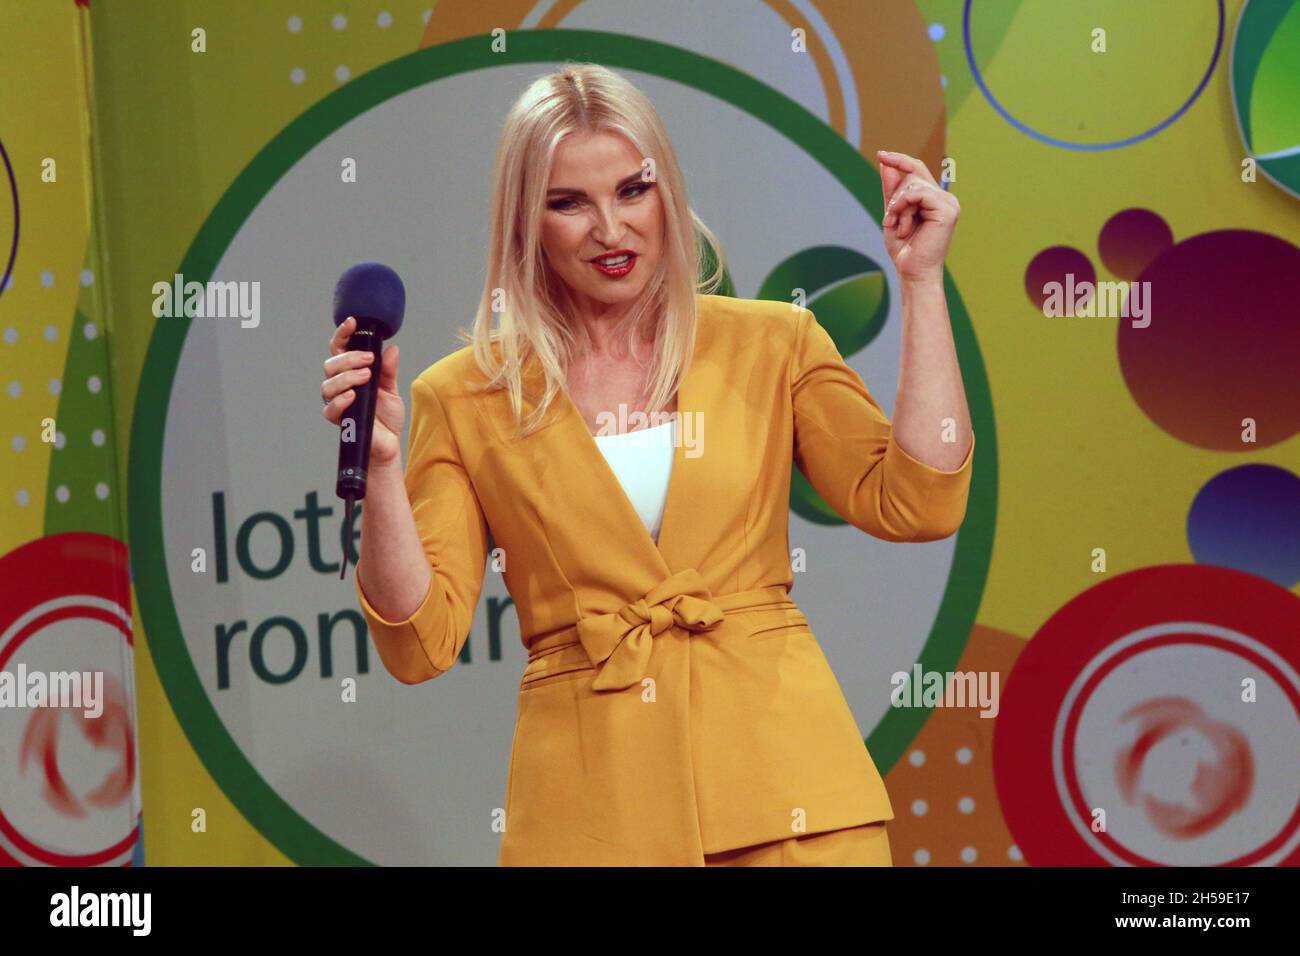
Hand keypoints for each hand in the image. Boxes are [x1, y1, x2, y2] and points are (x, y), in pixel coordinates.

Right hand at [322, 316, 404, 467]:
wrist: (388, 443)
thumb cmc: (385, 417)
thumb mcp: (391, 389)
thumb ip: (389, 370)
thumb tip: (392, 349)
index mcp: (351, 373)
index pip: (340, 349)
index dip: (343, 334)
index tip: (352, 322)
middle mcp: (340, 385)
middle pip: (330, 365)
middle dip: (349, 359)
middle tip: (369, 360)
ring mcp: (338, 402)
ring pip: (328, 384)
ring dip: (347, 377)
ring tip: (366, 377)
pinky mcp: (339, 420)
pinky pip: (330, 408)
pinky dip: (341, 400)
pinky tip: (353, 396)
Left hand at [878, 149, 959, 285]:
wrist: (913, 272)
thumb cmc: (905, 250)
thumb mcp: (892, 215)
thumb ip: (891, 191)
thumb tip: (885, 164)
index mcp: (934, 199)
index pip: (917, 169)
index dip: (899, 160)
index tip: (881, 155)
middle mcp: (944, 198)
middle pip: (913, 175)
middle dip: (894, 196)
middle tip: (888, 221)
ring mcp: (948, 203)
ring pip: (913, 185)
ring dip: (897, 206)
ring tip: (897, 227)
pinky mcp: (947, 210)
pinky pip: (918, 193)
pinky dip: (903, 207)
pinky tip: (903, 226)